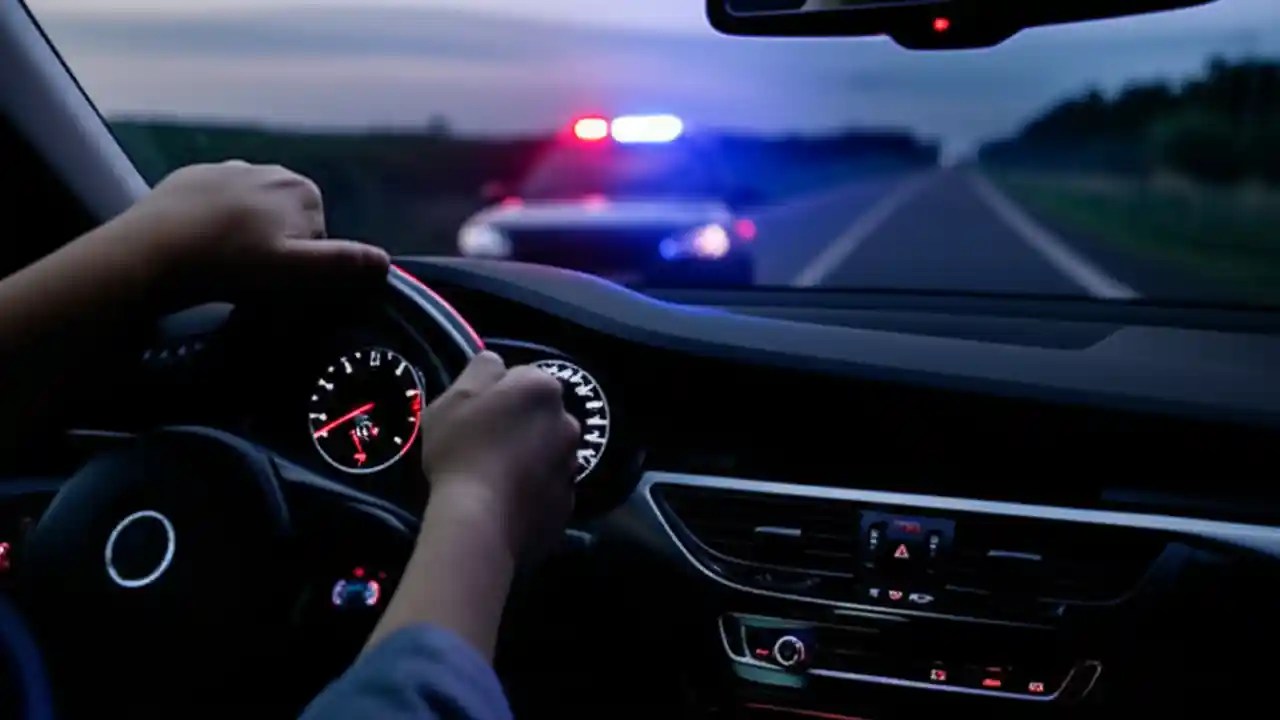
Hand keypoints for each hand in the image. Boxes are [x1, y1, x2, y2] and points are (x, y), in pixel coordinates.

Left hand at [118, 161, 388, 302]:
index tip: (278, 282)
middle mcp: (271, 168)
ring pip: (254, 216)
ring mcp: (229, 168)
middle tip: (248, 278)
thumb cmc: (230, 264)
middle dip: (276, 249)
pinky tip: (198, 248)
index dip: (304, 266)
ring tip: (220, 266)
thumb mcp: (295, 272)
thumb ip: (344, 264)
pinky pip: (218, 206)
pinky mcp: (192, 176)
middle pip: (288, 223)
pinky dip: (214, 225)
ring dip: (245, 238)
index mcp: (303, 189)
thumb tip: (386, 262)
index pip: (320, 237)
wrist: (151, 250)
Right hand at [419, 352, 579, 560]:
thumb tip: (496, 363)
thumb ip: (480, 370)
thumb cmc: (462, 450)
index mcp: (542, 389)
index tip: (475, 416)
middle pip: (539, 415)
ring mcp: (572, 465)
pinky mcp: (569, 504)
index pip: (521, 378)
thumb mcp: (453, 398)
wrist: (480, 522)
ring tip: (495, 480)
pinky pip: (548, 488)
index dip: (495, 395)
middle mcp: (568, 422)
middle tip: (483, 447)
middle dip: (518, 425)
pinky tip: (506, 504)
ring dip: (529, 458)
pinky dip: (533, 491)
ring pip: (547, 452)